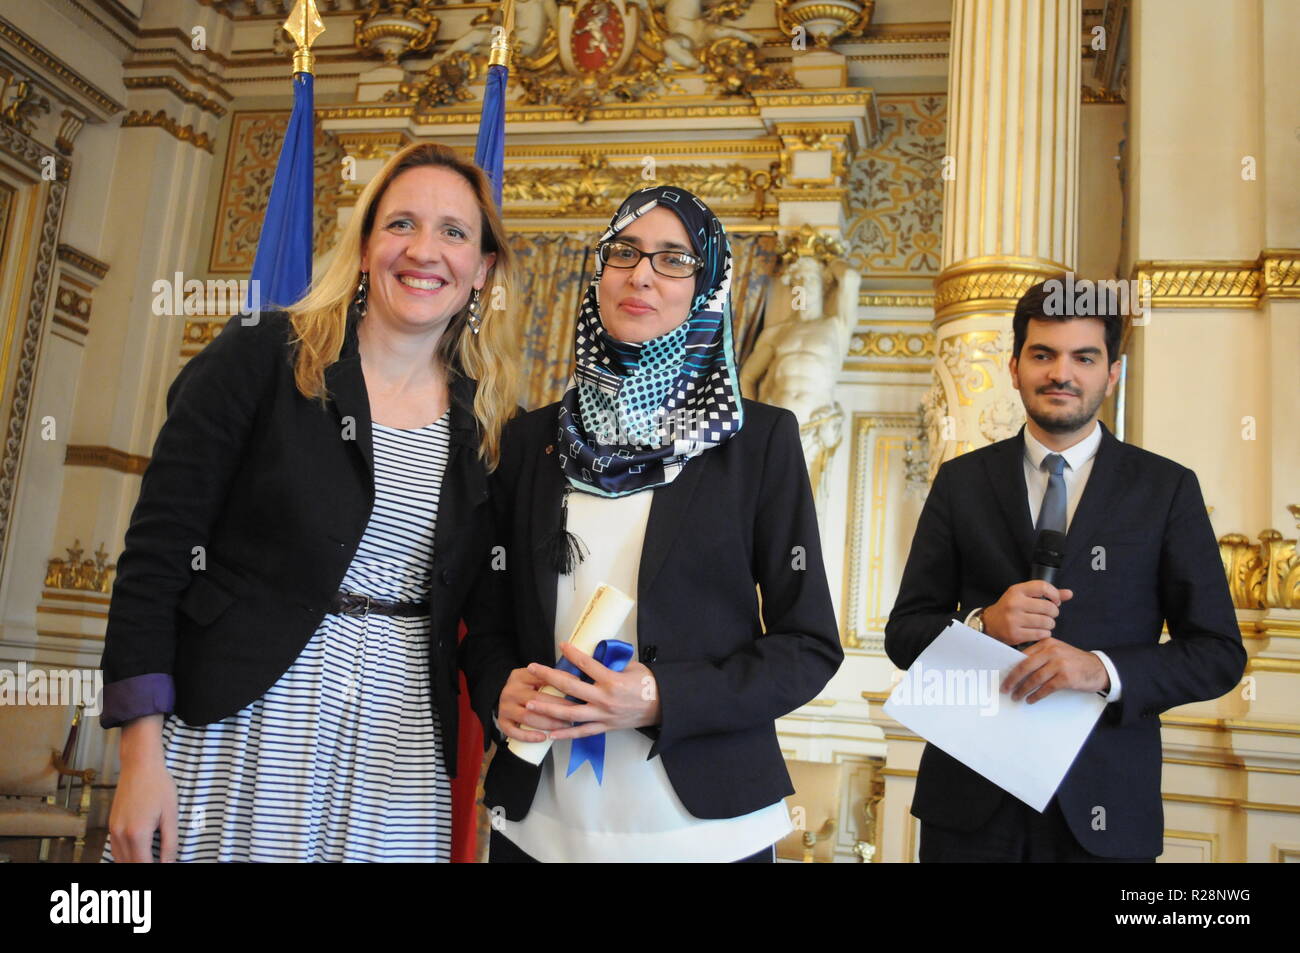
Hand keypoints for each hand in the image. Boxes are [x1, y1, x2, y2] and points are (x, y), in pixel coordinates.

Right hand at [108, 715, 177, 862]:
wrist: (139, 765)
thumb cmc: (158, 786)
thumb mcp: (171, 815)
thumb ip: (170, 843)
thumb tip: (169, 863)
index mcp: (137, 834)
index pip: (143, 866)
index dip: (154, 870)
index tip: (164, 867)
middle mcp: (120, 835)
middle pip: (129, 865)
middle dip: (143, 868)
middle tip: (158, 863)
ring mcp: (112, 830)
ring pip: (119, 860)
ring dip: (133, 864)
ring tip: (149, 860)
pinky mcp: (111, 825)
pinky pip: (115, 849)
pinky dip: (125, 857)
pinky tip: (137, 854)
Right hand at [496, 667, 574, 743]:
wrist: (505, 697)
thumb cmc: (527, 688)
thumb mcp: (536, 677)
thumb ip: (552, 676)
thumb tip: (577, 681)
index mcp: (520, 676)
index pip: (541, 679)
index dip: (561, 685)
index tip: (577, 691)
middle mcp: (510, 690)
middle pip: (536, 700)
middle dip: (558, 708)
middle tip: (575, 713)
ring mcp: (504, 707)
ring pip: (527, 717)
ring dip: (548, 723)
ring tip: (565, 726)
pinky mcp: (502, 722)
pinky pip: (513, 732)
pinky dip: (528, 736)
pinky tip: (543, 738)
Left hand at [522, 642, 661, 739]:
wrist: (663, 706)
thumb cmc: (648, 684)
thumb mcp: (631, 668)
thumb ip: (610, 665)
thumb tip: (591, 659)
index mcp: (611, 680)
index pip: (586, 663)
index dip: (572, 653)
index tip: (561, 644)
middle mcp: (604, 698)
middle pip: (571, 687)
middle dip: (549, 677)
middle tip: (533, 669)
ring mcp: (603, 715)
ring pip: (570, 713)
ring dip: (548, 708)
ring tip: (530, 704)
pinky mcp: (605, 727)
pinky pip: (582, 732)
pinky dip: (566, 734)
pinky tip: (551, 734)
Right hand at [980, 581, 1073, 646]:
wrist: (990, 623)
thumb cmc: (1010, 608)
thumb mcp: (1024, 596)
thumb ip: (1047, 594)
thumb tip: (1069, 594)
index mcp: (1017, 591)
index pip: (1043, 587)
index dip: (1055, 594)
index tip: (1055, 601)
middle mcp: (1014, 603)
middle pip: (1048, 607)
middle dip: (1054, 613)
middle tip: (1049, 615)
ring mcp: (1013, 619)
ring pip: (1046, 622)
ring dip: (1050, 625)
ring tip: (1044, 624)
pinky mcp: (1015, 634)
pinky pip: (1041, 634)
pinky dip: (1044, 634)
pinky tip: (1039, 631)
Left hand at [1001, 637, 1109, 702]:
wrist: (1098, 668)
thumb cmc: (1074, 662)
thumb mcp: (1057, 652)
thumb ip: (1040, 656)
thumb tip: (1017, 669)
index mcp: (1047, 643)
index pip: (1023, 655)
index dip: (1011, 667)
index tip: (1003, 676)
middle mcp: (1052, 652)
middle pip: (1025, 666)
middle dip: (1012, 679)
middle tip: (1005, 688)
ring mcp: (1059, 664)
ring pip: (1034, 679)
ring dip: (1023, 690)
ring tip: (1016, 697)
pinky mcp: (1066, 678)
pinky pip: (1046, 688)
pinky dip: (1036, 695)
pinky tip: (1031, 700)